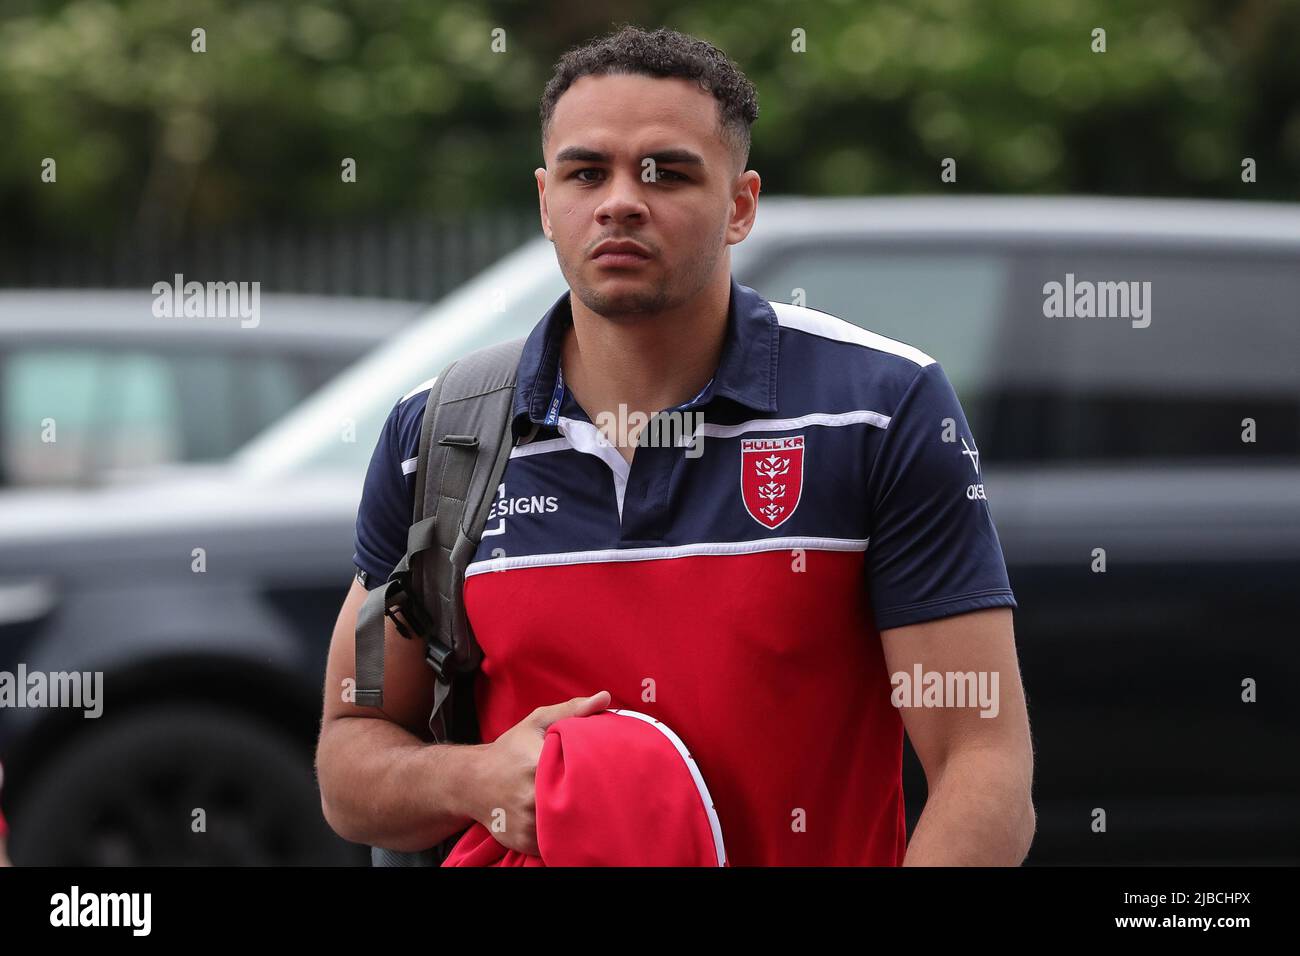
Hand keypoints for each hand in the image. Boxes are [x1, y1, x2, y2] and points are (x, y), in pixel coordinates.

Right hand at [473, 691, 609, 855]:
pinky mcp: (522, 842)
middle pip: (574, 804)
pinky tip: (564, 822)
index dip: (595, 774)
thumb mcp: (536, 723)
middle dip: (588, 799)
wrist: (470, 781)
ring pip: (564, 828)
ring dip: (576, 820)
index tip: (607, 772)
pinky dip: (560, 836)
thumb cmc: (509, 750)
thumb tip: (605, 697)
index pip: (578, 774)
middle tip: (602, 793)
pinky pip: (551, 845)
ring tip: (585, 809)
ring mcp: (525, 822)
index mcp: (536, 764)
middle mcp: (529, 796)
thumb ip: (572, 710)